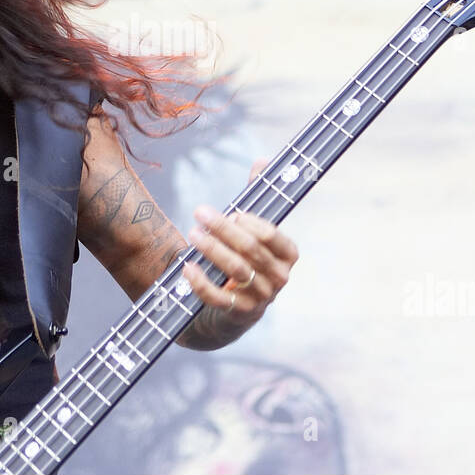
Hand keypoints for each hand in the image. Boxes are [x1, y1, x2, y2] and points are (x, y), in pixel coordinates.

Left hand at [181, 158, 298, 329]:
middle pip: (251, 249)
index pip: (272, 235)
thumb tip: (262, 160)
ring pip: (236, 270)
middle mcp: (279, 277)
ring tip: (193, 234)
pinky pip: (219, 297)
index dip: (251, 222)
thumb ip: (257, 196)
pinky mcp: (239, 314)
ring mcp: (261, 298)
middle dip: (223, 229)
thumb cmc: (245, 259)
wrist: (232, 310)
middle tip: (199, 213)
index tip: (232, 212)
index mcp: (288, 254)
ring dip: (212, 249)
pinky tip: (186, 266)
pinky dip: (201, 282)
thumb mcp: (253, 230)